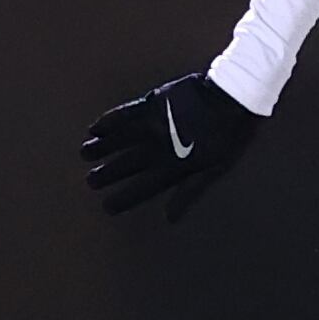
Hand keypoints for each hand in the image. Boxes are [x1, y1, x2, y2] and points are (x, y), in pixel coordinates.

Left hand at [81, 72, 260, 220]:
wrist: (233, 99)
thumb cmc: (227, 137)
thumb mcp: (212, 170)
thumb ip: (189, 193)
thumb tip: (170, 220)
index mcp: (174, 166)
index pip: (144, 186)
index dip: (125, 198)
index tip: (107, 207)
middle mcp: (160, 148)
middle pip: (128, 164)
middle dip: (108, 173)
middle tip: (91, 181)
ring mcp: (154, 126)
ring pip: (122, 140)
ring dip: (103, 147)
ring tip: (85, 153)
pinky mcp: (152, 105)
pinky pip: (125, 114)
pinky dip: (109, 121)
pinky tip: (94, 128)